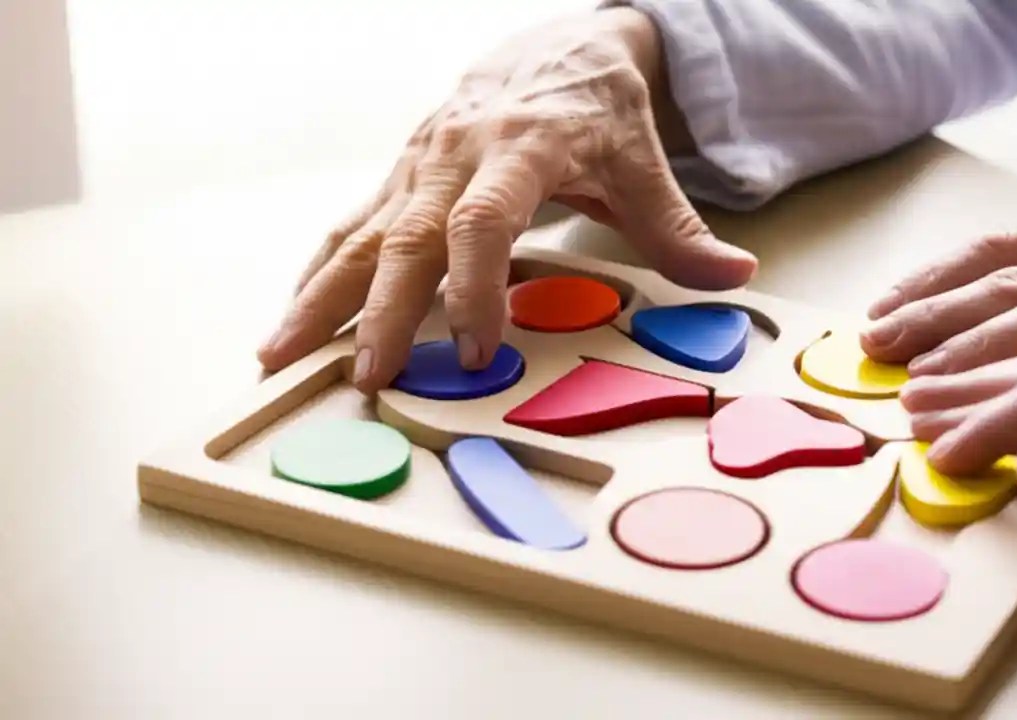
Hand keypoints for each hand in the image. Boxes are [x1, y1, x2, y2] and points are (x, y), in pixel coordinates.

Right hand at [257, 8, 756, 391]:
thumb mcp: (643, 156)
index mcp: (520, 149)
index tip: (480, 352)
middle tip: (365, 378)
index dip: (477, 286)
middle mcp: (455, 157)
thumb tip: (732, 276)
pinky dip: (316, 276)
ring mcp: (418, 167)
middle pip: (406, 237)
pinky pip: (347, 228)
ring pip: (357, 234)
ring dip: (318, 298)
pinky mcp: (398, 178)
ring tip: (277, 356)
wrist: (554, 47)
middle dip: (383, 313)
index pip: (485, 222)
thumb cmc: (598, 106)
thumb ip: (678, 224)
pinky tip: (290, 319)